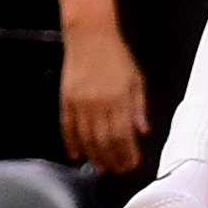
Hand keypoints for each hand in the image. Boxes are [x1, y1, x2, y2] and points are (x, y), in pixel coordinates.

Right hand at [59, 27, 148, 173]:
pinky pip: (67, 128)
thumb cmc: (115, 55)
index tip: (132, 163)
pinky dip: (71, 143)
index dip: (127, 153)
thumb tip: (143, 130)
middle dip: (112, 159)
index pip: (123, 135)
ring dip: (93, 156)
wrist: (90, 37)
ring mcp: (79, 104)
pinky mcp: (65, 101)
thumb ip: (139, 107)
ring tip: (100, 167)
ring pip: (85, 139)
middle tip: (117, 170)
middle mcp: (97, 104)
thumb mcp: (136, 79)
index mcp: (118, 99)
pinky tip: (76, 155)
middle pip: (104, 141)